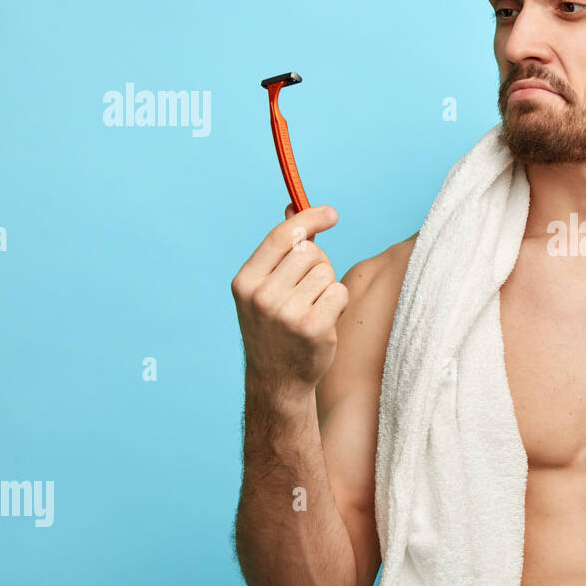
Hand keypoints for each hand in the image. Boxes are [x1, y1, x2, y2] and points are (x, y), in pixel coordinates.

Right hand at [231, 204, 347, 388]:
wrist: (277, 380)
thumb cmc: (275, 327)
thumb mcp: (265, 287)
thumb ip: (279, 249)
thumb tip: (292, 205)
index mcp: (245, 281)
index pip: (282, 236)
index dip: (309, 219)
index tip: (332, 214)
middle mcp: (262, 296)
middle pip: (310, 252)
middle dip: (318, 264)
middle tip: (308, 290)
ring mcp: (287, 313)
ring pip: (327, 272)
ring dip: (328, 286)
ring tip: (312, 308)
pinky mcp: (313, 327)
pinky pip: (339, 292)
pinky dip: (338, 303)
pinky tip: (323, 321)